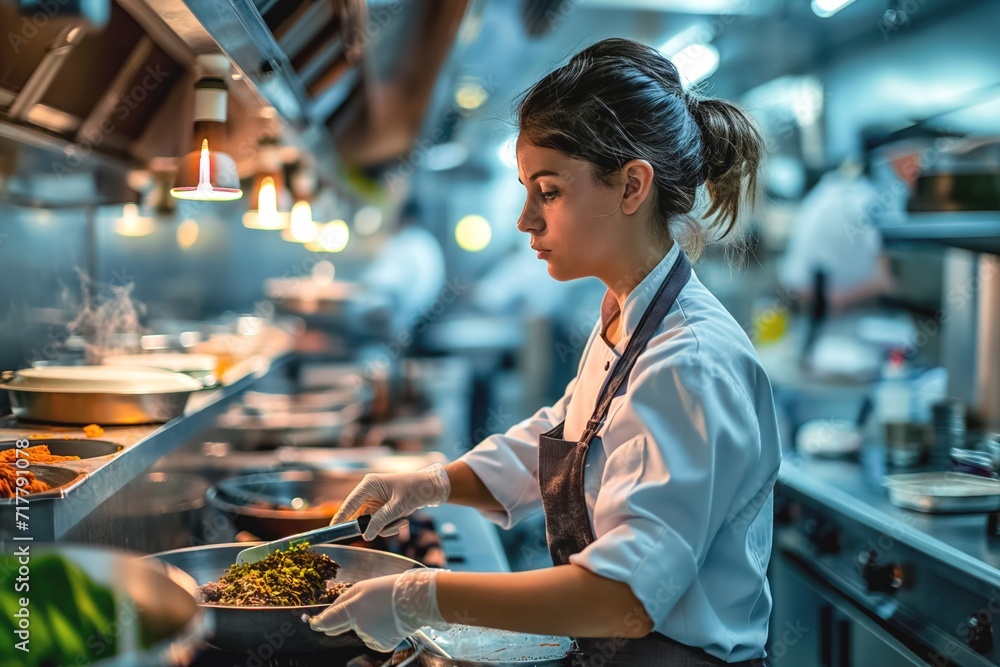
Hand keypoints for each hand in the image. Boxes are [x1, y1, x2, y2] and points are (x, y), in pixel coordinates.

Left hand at [306, 569, 444, 651]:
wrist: (416, 600)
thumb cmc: (389, 589)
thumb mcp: (362, 587)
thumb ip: (342, 600)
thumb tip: (330, 613)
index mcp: (352, 610)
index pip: (328, 621)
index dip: (318, 623)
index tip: (312, 624)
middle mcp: (359, 627)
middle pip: (343, 628)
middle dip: (345, 621)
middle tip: (362, 607)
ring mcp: (370, 638)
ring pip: (359, 632)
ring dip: (365, 624)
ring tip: (382, 610)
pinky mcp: (382, 645)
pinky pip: (372, 639)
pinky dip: (377, 632)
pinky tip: (387, 621)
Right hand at [331, 464, 449, 539]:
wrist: (429, 488)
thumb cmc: (415, 490)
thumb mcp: (398, 506)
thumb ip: (381, 520)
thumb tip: (366, 535)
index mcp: (369, 484)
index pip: (350, 502)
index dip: (341, 516)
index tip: (333, 529)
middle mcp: (368, 492)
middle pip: (359, 516)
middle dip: (372, 526)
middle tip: (388, 528)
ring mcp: (373, 501)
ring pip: (369, 523)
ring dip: (384, 528)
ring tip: (401, 522)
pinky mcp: (379, 509)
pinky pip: (377, 524)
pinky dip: (388, 527)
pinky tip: (402, 521)